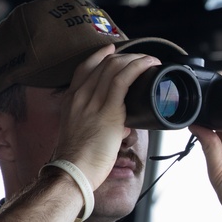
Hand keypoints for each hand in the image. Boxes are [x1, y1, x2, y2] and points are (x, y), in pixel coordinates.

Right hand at [52, 46, 159, 188]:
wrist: (72, 171)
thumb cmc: (79, 160)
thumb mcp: (83, 134)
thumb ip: (101, 125)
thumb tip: (122, 126)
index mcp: (71, 100)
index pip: (84, 68)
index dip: (99, 56)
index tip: (112, 50)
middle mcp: (80, 96)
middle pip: (103, 64)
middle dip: (125, 57)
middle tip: (141, 58)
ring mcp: (92, 101)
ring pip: (114, 68)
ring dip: (135, 60)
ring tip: (149, 60)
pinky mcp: (108, 111)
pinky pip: (123, 80)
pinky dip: (137, 68)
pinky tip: (148, 64)